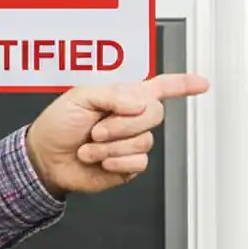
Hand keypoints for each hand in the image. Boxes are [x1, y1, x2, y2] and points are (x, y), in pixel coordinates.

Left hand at [25, 73, 209, 197]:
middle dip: (122, 124)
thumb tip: (140, 103)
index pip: (160, 87)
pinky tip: (99, 160)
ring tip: (90, 145)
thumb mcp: (80, 97)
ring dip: (110, 146)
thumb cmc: (58, 124)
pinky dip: (114, 161)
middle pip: (155, 114)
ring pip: (144, 141)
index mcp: (122, 96)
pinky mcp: (128, 165)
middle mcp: (131, 118)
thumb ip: (112, 94)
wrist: (45, 157)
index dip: (183, 84)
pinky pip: (138, 162)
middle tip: (96, 129)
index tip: (202, 83)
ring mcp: (131, 142)